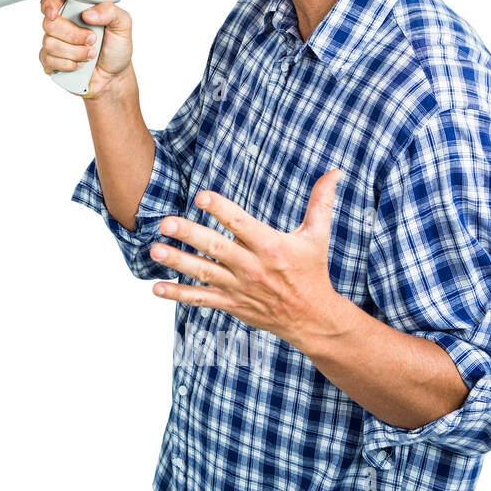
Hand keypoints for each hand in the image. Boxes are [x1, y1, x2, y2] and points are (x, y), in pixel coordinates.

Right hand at [38, 0, 133, 97]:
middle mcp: (63, 25)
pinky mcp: (51, 61)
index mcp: (76, 10)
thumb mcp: (123, 25)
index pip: (53, 0)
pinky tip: (79, 64)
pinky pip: (48, 60)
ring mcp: (55, 43)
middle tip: (92, 39)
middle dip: (73, 35)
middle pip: (49, 24)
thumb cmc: (116, 48)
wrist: (114, 76)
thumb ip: (110, 12)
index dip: (49, 5)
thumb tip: (88, 13)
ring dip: (75, 52)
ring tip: (90, 54)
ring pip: (49, 44)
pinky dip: (68, 64)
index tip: (55, 14)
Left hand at [146, 169, 345, 347]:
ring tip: (153, 250)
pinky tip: (156, 288)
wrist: (312, 319)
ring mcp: (239, 287)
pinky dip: (178, 295)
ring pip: (203, 273)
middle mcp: (252, 267)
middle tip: (165, 223)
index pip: (242, 224)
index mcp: (271, 246)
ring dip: (177, 262)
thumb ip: (321, 202)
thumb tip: (336, 171)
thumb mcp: (318, 236)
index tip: (202, 196)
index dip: (222, 209)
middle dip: (190, 235)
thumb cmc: (312, 272)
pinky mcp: (231, 303)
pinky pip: (200, 299)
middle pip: (216, 248)